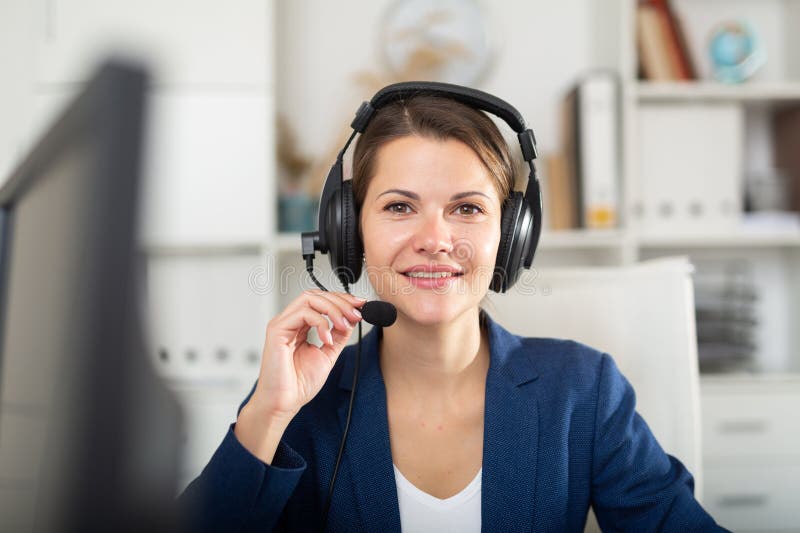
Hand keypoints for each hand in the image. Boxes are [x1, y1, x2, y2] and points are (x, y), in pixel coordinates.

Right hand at [247, 289, 365, 420]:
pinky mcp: (277, 330)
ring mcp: (282, 324)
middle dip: (340, 301)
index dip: (342, 300)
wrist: (284, 403)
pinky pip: (303, 313)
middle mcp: (290, 321)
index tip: (361, 306)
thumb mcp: (327, 354)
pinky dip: (321, 323)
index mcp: (299, 326)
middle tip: (356, 314)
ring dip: (333, 309)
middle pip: (316, 294)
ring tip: (344, 325)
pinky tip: (327, 340)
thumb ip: (338, 335)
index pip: (320, 301)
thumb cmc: (298, 384)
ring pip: (310, 298)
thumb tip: (351, 319)